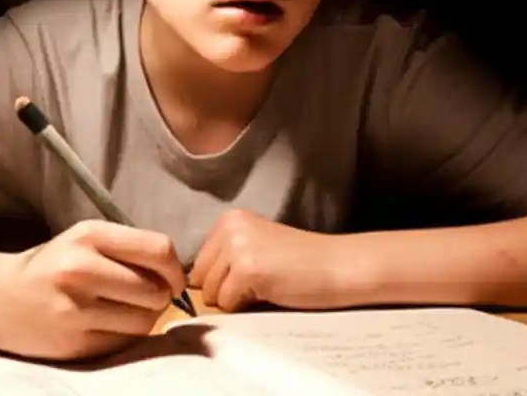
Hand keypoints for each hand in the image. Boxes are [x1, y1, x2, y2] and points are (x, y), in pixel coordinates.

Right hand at [0, 220, 185, 359]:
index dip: (176, 269)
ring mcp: (76, 310)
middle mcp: (80, 270)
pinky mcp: (74, 344)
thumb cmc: (53, 266)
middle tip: (144, 296)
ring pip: (145, 321)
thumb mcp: (85, 241)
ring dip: (144, 318)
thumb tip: (178, 275)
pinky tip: (103, 324)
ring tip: (122, 310)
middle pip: (156, 290)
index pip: (159, 250)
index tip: (173, 279)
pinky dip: (124, 335)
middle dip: (160, 296)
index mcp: (88, 236)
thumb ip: (129, 250)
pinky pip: (125, 342)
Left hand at [189, 209, 343, 311]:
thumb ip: (225, 257)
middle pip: (200, 279)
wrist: (337, 266)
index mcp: (229, 219)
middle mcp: (229, 227)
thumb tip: (189, 284)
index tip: (251, 274)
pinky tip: (271, 291)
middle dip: (224, 290)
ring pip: (211, 294)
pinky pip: (227, 304)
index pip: (198, 264)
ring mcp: (237, 247)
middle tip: (260, 282)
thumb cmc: (299, 263)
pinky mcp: (247, 269)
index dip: (221, 279)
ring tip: (267, 284)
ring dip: (235, 298)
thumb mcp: (255, 247)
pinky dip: (246, 306)